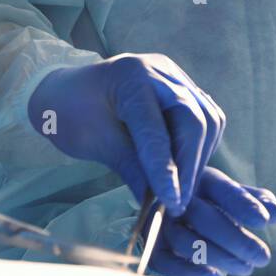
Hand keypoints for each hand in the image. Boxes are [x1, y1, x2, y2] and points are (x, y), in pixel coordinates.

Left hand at [28, 53, 225, 213]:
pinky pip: (206, 116)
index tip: (171, 204)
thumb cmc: (70, 113)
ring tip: (181, 188)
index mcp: (128, 78)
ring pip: (208, 118)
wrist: (66, 90)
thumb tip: (159, 206)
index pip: (156, 130)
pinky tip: (184, 166)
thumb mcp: (93, 143)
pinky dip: (200, 145)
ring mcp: (173, 75)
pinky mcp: (182, 85)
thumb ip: (130, 168)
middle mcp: (157, 70)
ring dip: (199, 157)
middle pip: (193, 120)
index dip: (165, 170)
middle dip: (189, 166)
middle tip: (178, 203)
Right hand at [147, 167, 275, 275]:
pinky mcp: (153, 245)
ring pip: (184, 239)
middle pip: (202, 215)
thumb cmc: (213, 205)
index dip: (243, 204)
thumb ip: (254, 201)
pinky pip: (164, 261)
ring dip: (217, 256)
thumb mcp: (233, 198)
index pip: (222, 190)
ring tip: (246, 268)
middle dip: (234, 238)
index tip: (265, 220)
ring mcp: (161, 222)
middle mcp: (177, 198)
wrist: (176, 214)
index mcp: (201, 180)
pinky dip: (188, 272)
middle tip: (262, 256)